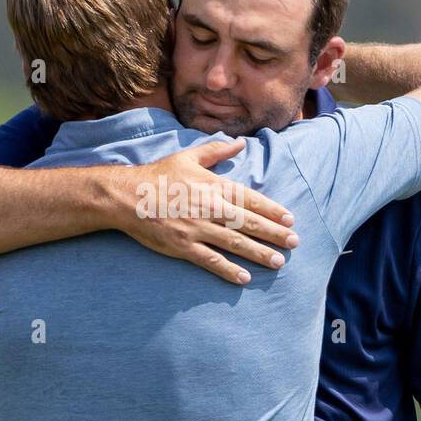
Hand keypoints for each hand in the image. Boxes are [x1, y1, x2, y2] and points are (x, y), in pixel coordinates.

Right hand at [105, 138, 299, 283]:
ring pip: (234, 242)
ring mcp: (196, 228)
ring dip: (258, 253)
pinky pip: (210, 260)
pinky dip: (228, 269)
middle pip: (247, 222)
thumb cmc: (158, 175)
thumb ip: (217, 151)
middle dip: (273, 233)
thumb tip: (241, 143)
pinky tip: (244, 278)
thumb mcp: (188, 157)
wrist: (126, 196)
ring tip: (278, 262)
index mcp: (212, 186)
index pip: (249, 198)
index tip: (290, 219)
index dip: (271, 209)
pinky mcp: (182, 246)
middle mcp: (208, 207)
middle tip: (294, 242)